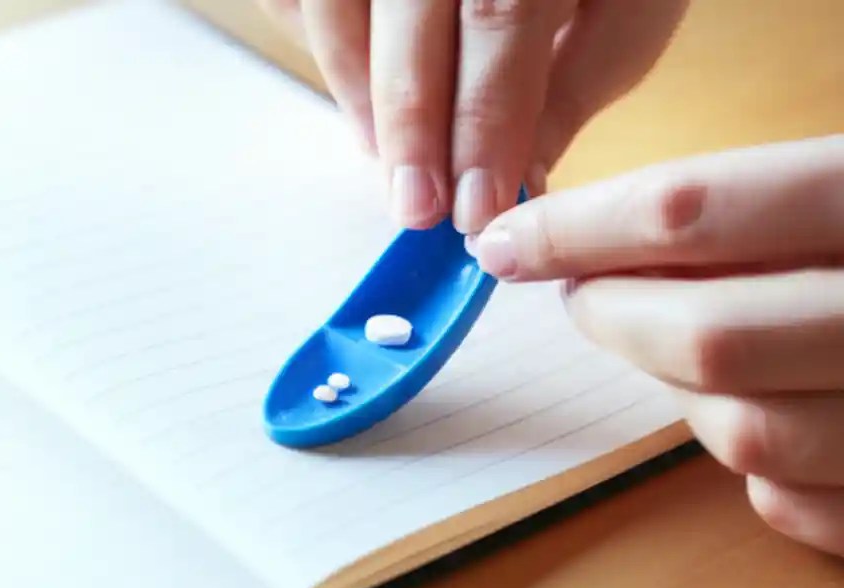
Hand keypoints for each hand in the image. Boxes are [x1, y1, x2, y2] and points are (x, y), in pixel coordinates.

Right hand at [256, 0, 686, 232]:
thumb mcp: (627, 8)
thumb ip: (573, 88)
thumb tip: (515, 180)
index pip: (498, 16)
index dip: (481, 121)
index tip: (475, 209)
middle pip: (409, 10)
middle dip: (410, 126)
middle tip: (416, 210)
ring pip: (335, 3)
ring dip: (356, 95)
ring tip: (388, 163)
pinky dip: (317, 48)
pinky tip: (358, 95)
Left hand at [469, 134, 843, 554]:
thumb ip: (768, 200)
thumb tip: (612, 230)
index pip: (697, 212)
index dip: (578, 228)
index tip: (506, 239)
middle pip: (708, 336)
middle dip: (610, 315)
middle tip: (572, 292)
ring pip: (746, 432)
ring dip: (673, 391)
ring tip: (661, 346)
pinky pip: (800, 507)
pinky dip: (753, 468)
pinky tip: (755, 415)